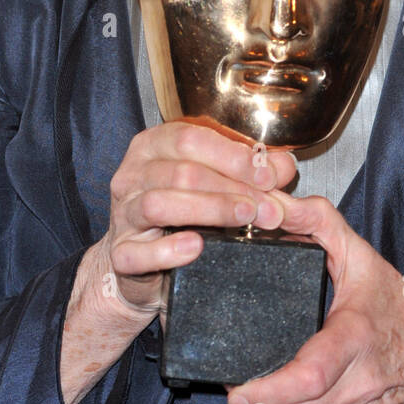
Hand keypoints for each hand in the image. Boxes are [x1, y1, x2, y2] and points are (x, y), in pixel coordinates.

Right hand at [60, 124, 294, 403]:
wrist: (142, 265)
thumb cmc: (181, 214)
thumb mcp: (214, 182)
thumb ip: (248, 170)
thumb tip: (282, 166)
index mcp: (154, 146)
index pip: (191, 138)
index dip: (234, 155)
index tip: (269, 174)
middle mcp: (133, 175)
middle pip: (181, 171)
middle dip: (231, 187)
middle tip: (267, 206)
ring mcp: (123, 214)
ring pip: (159, 203)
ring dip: (209, 210)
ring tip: (244, 219)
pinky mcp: (121, 253)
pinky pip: (138, 252)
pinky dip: (169, 250)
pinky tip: (196, 246)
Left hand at [226, 193, 403, 403]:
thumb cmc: (396, 305)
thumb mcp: (359, 254)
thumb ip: (317, 221)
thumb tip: (271, 204)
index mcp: (356, 337)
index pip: (310, 376)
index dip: (268, 387)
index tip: (237, 385)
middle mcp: (360, 383)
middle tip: (237, 385)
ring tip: (260, 393)